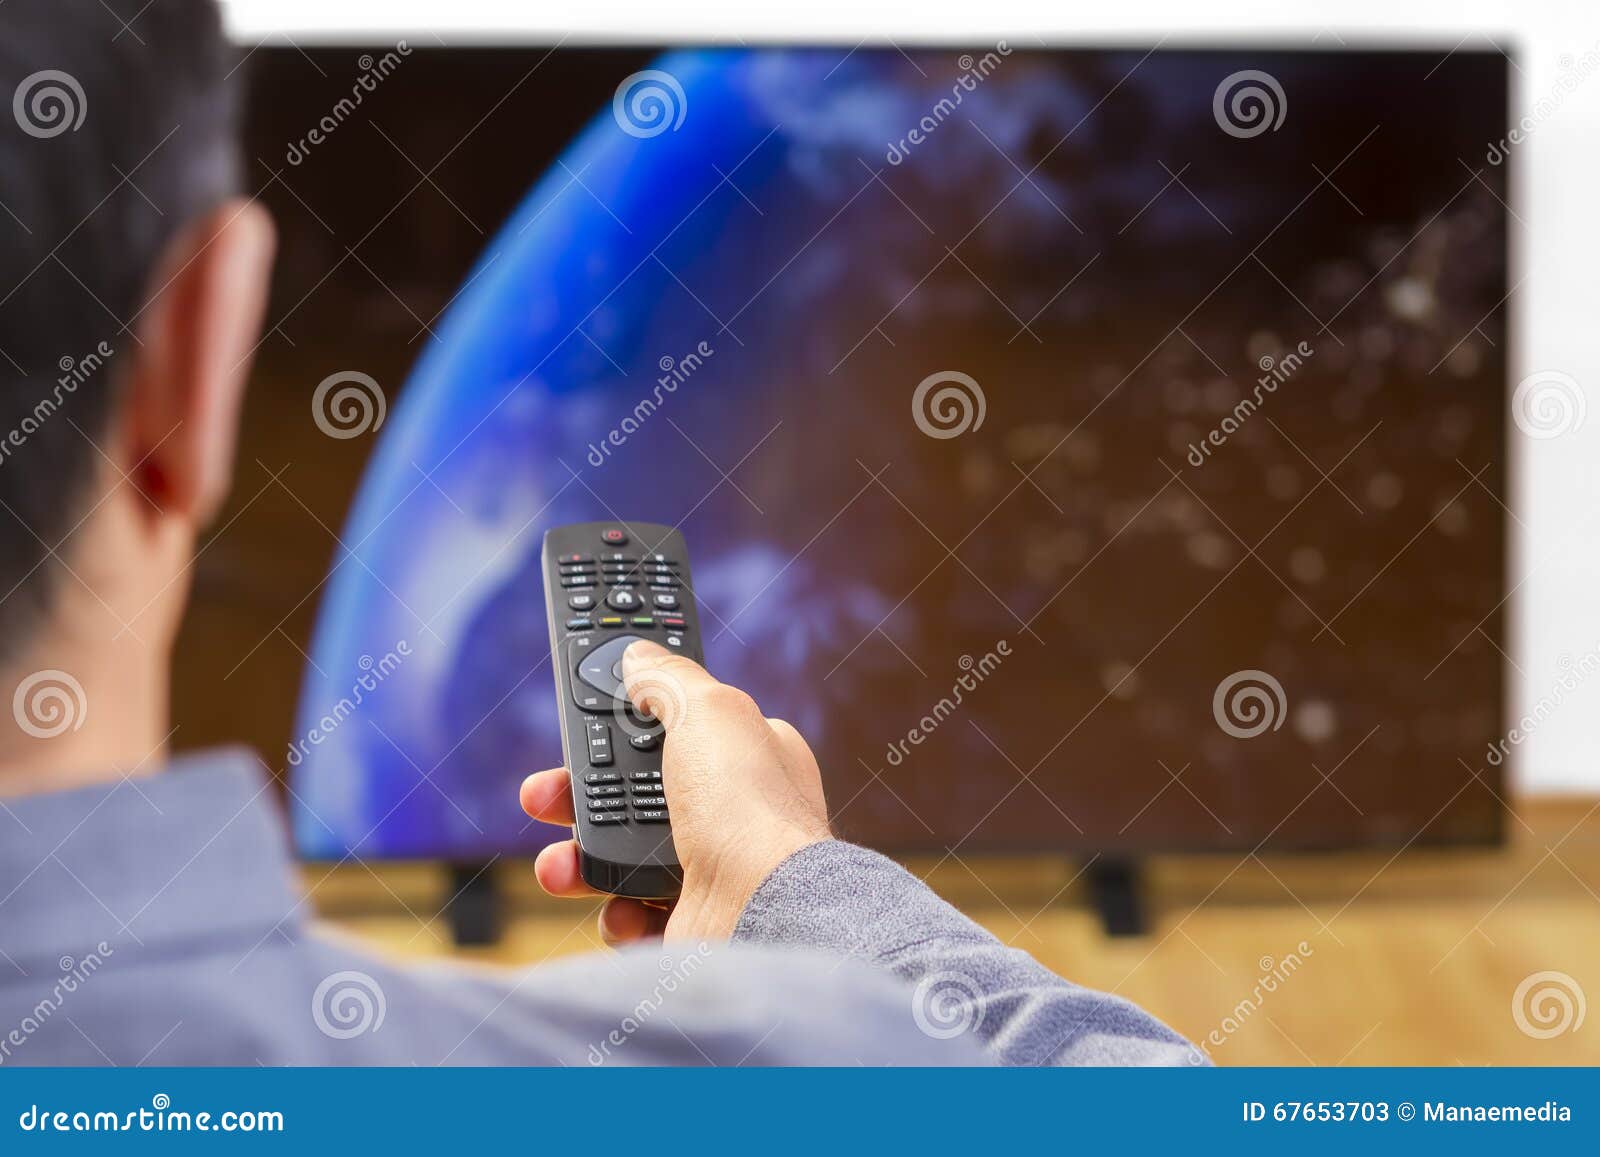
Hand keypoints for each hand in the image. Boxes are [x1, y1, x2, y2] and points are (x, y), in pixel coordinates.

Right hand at [521, 639, 831, 944]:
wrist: (762, 910)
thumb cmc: (747, 806)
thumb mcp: (707, 707)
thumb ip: (668, 678)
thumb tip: (639, 655)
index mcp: (747, 754)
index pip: (676, 728)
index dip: (626, 722)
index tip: (580, 718)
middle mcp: (735, 811)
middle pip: (637, 793)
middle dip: (581, 794)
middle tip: (543, 793)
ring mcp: (714, 869)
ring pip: (625, 856)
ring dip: (579, 860)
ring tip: (558, 867)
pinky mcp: (694, 921)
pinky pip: (634, 913)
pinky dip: (618, 912)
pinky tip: (622, 907)